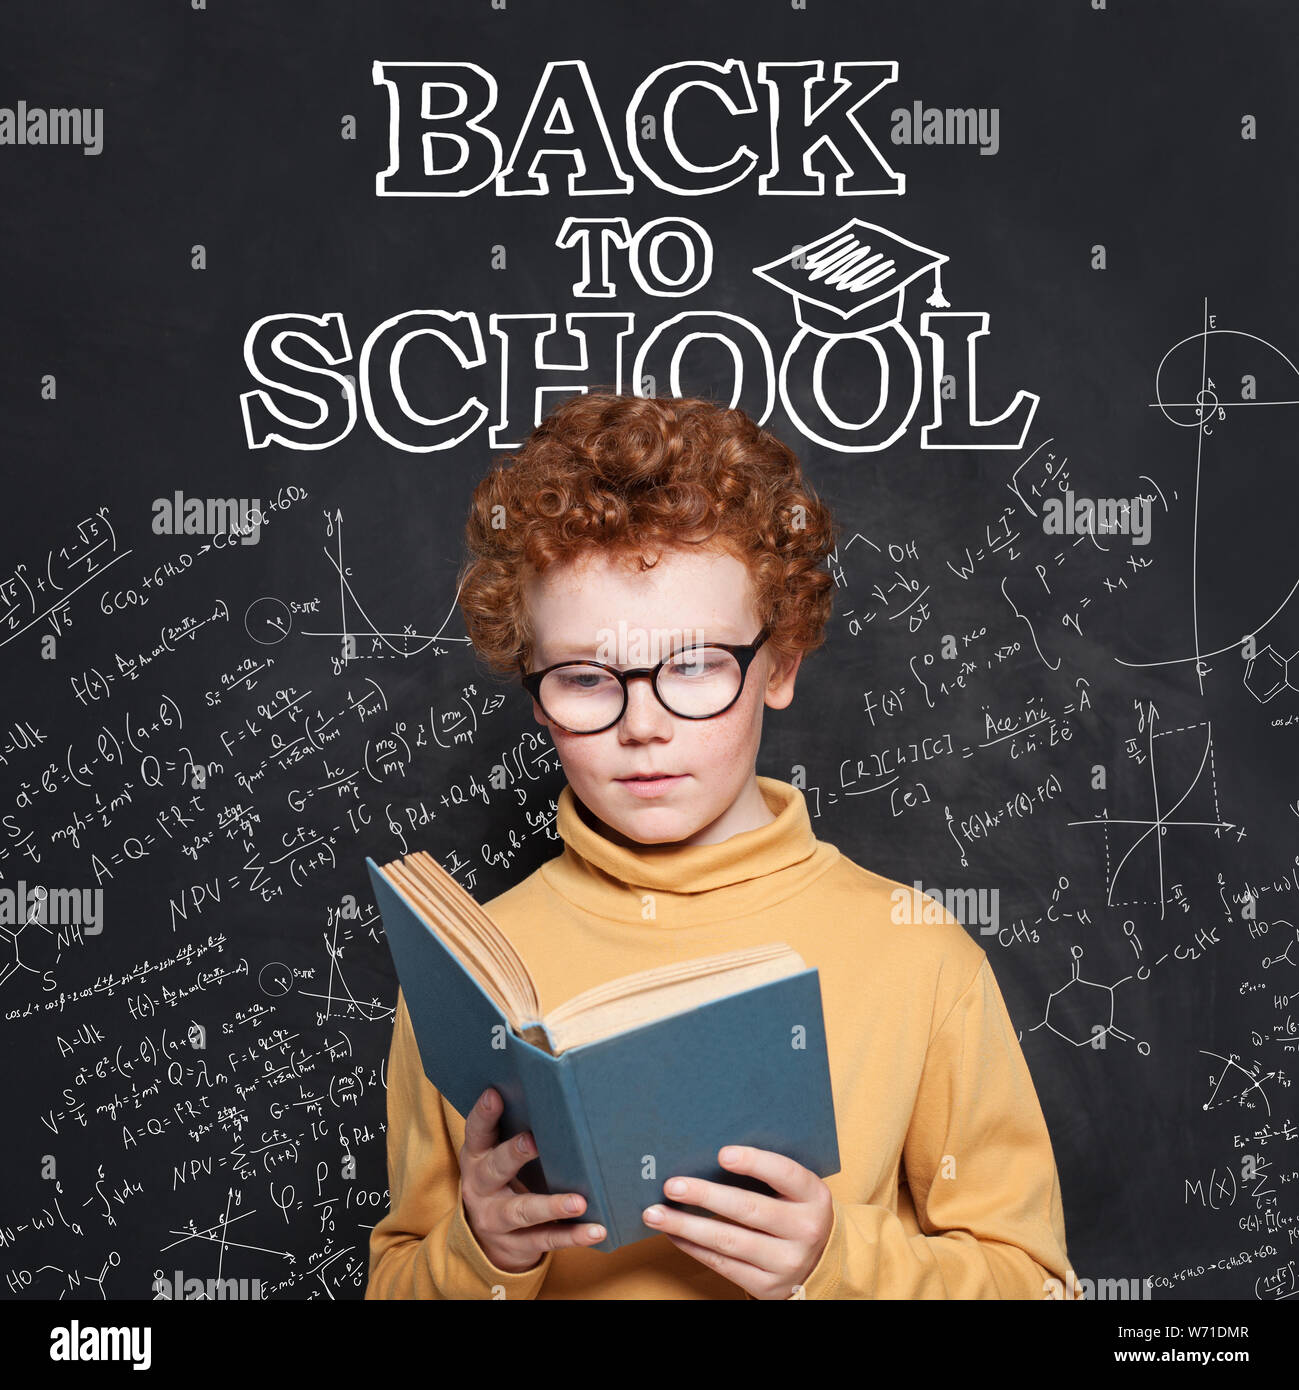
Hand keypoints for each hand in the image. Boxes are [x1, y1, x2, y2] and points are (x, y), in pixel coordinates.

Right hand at [459, 1087, 605, 1272]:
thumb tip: (555, 1093)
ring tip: (579, 1202)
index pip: (476, 1132)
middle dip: (515, 1154)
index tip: (495, 1094)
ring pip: (523, 1211)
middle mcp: (480, 1187)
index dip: (484, 1114)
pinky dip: (573, 1236)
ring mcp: (496, 1219)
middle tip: (534, 1141)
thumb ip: (515, 1130)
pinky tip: (596, 1230)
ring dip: (551, 1206)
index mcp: (476, 1157)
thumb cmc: (503, 1178)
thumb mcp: (497, 1154)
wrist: (486, 1238)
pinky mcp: (517, 1245)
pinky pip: (546, 1240)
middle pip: (496, 1169)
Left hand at [642, 1145, 833, 1298]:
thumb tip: (713, 1152)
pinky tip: (674, 1233)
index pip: (785, 1174)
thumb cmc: (797, 1212)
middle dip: (705, 1196)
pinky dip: (693, 1247)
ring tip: (656, 1214)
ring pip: (728, 1241)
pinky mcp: (767, 1286)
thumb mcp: (798, 1190)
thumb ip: (769, 1173)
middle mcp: (804, 1230)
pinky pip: (723, 1265)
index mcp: (814, 1197)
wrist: (821, 1262)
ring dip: (687, 1226)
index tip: (722, 1154)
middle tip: (672, 1185)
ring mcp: (786, 1262)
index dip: (754, 1163)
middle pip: (749, 1209)